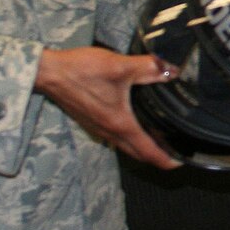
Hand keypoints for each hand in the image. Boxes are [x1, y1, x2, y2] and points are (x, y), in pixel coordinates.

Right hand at [35, 46, 179, 168]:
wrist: (49, 72)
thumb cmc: (81, 71)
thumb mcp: (120, 66)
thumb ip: (148, 67)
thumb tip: (171, 69)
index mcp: (120, 123)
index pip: (147, 151)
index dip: (166, 160)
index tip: (180, 163)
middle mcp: (108, 131)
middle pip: (136, 153)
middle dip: (156, 157)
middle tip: (173, 154)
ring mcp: (97, 128)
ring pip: (124, 146)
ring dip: (140, 148)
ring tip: (157, 141)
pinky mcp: (89, 121)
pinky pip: (113, 137)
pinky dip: (127, 138)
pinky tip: (132, 124)